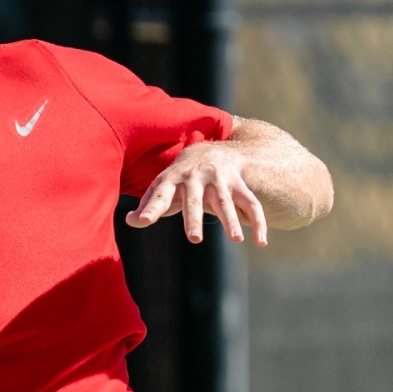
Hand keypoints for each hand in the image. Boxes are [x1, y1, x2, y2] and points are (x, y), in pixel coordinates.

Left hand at [126, 141, 267, 245]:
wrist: (208, 149)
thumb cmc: (179, 179)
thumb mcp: (161, 188)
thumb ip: (148, 206)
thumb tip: (131, 221)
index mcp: (171, 180)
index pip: (159, 196)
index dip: (151, 208)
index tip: (142, 221)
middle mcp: (195, 178)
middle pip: (194, 201)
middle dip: (194, 219)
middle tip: (194, 239)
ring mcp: (219, 180)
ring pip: (225, 202)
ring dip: (231, 221)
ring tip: (236, 240)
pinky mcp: (238, 184)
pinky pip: (251, 203)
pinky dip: (258, 222)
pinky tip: (261, 242)